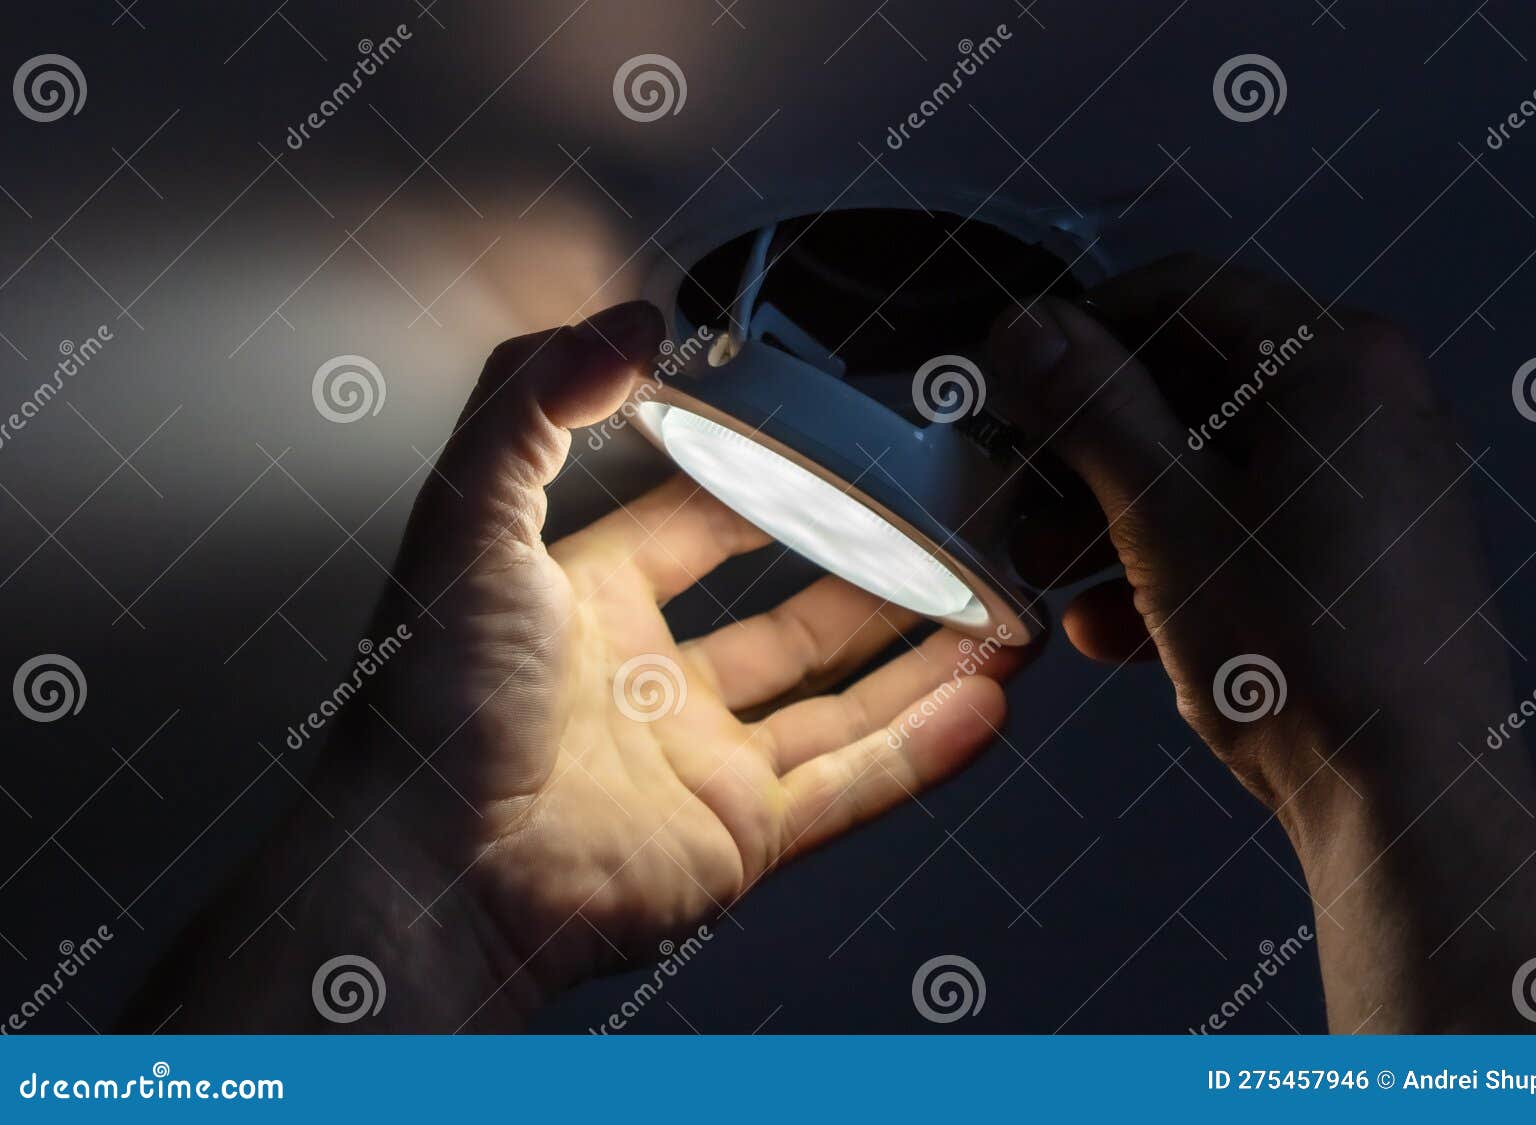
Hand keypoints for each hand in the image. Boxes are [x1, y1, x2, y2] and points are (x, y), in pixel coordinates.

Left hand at [127, 302, 1018, 1031]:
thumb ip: (534, 406)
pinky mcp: (738, 837)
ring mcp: (701, 764)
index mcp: (587, 603)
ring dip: (919, 660)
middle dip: (868, 576)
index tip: (835, 450)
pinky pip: (855, 787)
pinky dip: (924, 749)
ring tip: (991, 614)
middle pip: (788, 620)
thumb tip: (624, 323)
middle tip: (938, 536)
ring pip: (839, 703)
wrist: (428, 873)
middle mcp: (651, 684)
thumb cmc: (426, 709)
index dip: (767, 486)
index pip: (697, 525)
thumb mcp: (468, 520)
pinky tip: (981, 703)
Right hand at [991, 256, 1535, 1031]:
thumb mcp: (1164, 517)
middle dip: (1090, 448)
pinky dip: (1178, 560)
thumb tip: (1028, 327)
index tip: (1014, 387)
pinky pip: (1251, 525)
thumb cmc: (1302, 652)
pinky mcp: (1363, 553)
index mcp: (1337, 360)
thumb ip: (1089, 407)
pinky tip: (1115, 627)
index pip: (1180, 293)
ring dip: (1118, 513)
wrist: (1407, 798)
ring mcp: (1372, 482)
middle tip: (1022, 495)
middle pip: (1193, 386)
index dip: (1079, 334)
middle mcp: (1368, 405)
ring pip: (1213, 464)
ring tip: (1052, 572)